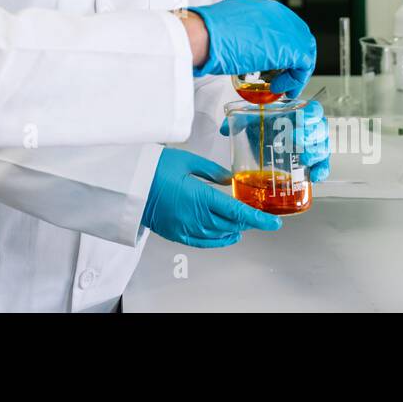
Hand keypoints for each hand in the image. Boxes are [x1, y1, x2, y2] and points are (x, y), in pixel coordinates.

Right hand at [141, 148, 280, 245]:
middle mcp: (195, 216)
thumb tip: (229, 180)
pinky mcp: (176, 233)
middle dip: (247, 221)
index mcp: (200, 197)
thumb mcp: (186, 160)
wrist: (128, 184)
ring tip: (243, 224)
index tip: (274, 223)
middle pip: (231, 225)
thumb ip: (211, 171)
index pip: (237, 212)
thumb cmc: (154, 168)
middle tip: (257, 215)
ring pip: (219, 234)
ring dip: (234, 229)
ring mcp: (185, 227)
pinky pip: (203, 242)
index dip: (259, 219)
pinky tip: (227, 237)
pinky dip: (219, 240)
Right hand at [187, 0, 315, 93]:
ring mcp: (287, 29)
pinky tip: (279, 87)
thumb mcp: (226, 29)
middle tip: (283, 75)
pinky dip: (294, 80)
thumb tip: (240, 50)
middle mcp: (278, 14)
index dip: (281, 47)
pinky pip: (303, 66)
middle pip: (299, 36)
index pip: (283, 27)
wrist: (205, 35)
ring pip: (305, 51)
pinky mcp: (292, 47)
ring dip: (294, 70)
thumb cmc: (206, 34)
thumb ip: (240, 36)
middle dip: (292, 58)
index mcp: (262, 7)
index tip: (275, 62)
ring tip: (280, 85)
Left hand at [221, 99, 330, 181]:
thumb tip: (225, 129)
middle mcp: (308, 130)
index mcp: (296, 114)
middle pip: (320, 130)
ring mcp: (311, 147)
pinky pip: (322, 167)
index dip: (310, 114)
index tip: (301, 119)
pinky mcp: (311, 164)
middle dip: (310, 136)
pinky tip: (314, 177)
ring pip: (323, 148)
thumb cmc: (263, 130)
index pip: (313, 110)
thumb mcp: (251, 123)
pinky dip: (320, 172)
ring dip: (316, 153)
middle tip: (295, 141)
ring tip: (304, 159)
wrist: (264, 148)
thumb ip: (238, 121)